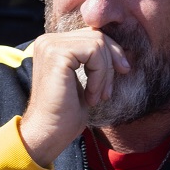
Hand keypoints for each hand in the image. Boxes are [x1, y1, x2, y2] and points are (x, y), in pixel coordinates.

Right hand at [20, 28, 131, 165]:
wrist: (48, 134)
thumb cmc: (66, 114)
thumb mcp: (85, 80)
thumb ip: (93, 60)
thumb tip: (119, 50)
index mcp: (53, 45)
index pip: (92, 36)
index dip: (111, 54)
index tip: (120, 74)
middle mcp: (48, 40)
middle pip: (97, 35)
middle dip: (112, 62)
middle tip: (107, 92)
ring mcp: (50, 44)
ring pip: (98, 43)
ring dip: (105, 74)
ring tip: (97, 96)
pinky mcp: (56, 53)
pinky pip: (94, 52)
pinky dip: (100, 75)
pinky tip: (91, 95)